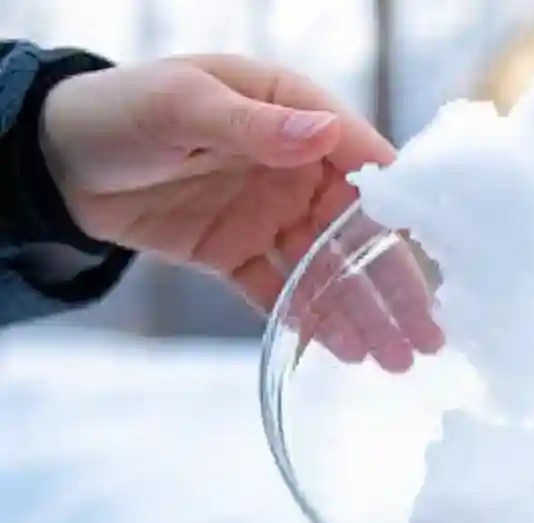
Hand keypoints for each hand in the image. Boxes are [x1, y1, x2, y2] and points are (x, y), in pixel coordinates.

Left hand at [39, 54, 441, 370]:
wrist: (53, 161)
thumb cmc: (121, 110)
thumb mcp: (181, 106)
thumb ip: (252, 125)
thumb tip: (323, 134)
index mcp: (289, 112)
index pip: (358, 156)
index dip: (397, 200)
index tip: (434, 246)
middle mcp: (292, 166)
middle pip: (356, 228)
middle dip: (392, 280)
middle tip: (427, 331)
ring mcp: (268, 212)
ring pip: (326, 268)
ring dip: (362, 312)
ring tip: (397, 358)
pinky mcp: (237, 253)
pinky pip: (280, 290)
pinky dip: (310, 321)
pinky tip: (346, 351)